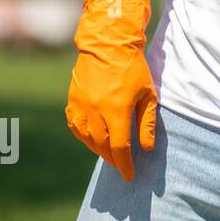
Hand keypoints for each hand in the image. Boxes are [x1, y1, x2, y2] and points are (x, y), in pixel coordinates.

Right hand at [64, 0, 157, 180]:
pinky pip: (75, 126)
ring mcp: (80, 105)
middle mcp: (94, 111)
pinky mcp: (72, 100)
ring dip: (98, 150)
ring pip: (86, 138)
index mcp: (115, 109)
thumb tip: (146, 149)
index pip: (119, 146)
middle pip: (102, 145)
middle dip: (112, 159)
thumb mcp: (147, 94)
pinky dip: (84, 136)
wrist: (108, 44)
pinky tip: (92, 140)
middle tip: (121, 167)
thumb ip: (146, 123)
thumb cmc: (133, 68)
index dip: (125, 164)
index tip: (130, 176)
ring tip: (109, 155)